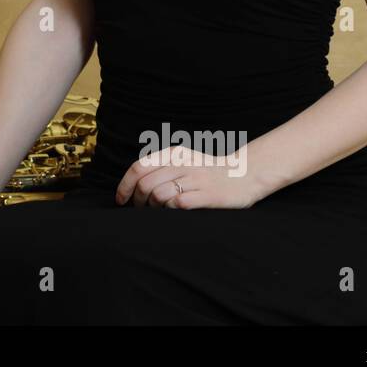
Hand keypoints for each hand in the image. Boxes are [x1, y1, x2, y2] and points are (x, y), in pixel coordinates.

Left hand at [113, 146, 262, 208]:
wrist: (246, 173)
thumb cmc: (208, 170)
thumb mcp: (184, 159)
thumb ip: (161, 166)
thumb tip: (133, 184)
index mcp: (174, 153)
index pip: (138, 167)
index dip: (124, 186)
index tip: (121, 200)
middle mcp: (182, 163)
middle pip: (145, 184)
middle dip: (137, 201)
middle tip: (141, 210)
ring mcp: (195, 179)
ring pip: (158, 195)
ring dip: (153, 208)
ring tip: (158, 212)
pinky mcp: (207, 195)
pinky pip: (177, 204)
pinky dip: (170, 211)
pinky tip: (174, 213)